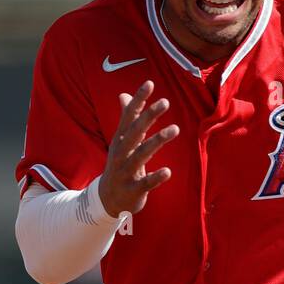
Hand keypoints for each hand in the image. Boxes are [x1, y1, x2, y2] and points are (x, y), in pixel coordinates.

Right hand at [98, 82, 178, 218]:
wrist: (108, 200)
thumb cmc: (120, 165)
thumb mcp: (121, 142)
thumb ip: (126, 119)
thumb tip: (124, 95)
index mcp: (120, 140)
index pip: (128, 116)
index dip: (138, 100)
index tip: (149, 83)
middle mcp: (121, 153)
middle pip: (135, 131)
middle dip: (148, 116)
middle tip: (165, 101)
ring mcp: (126, 171)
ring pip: (141, 154)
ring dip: (157, 141)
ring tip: (175, 129)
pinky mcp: (133, 189)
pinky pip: (145, 183)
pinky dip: (156, 177)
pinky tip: (168, 171)